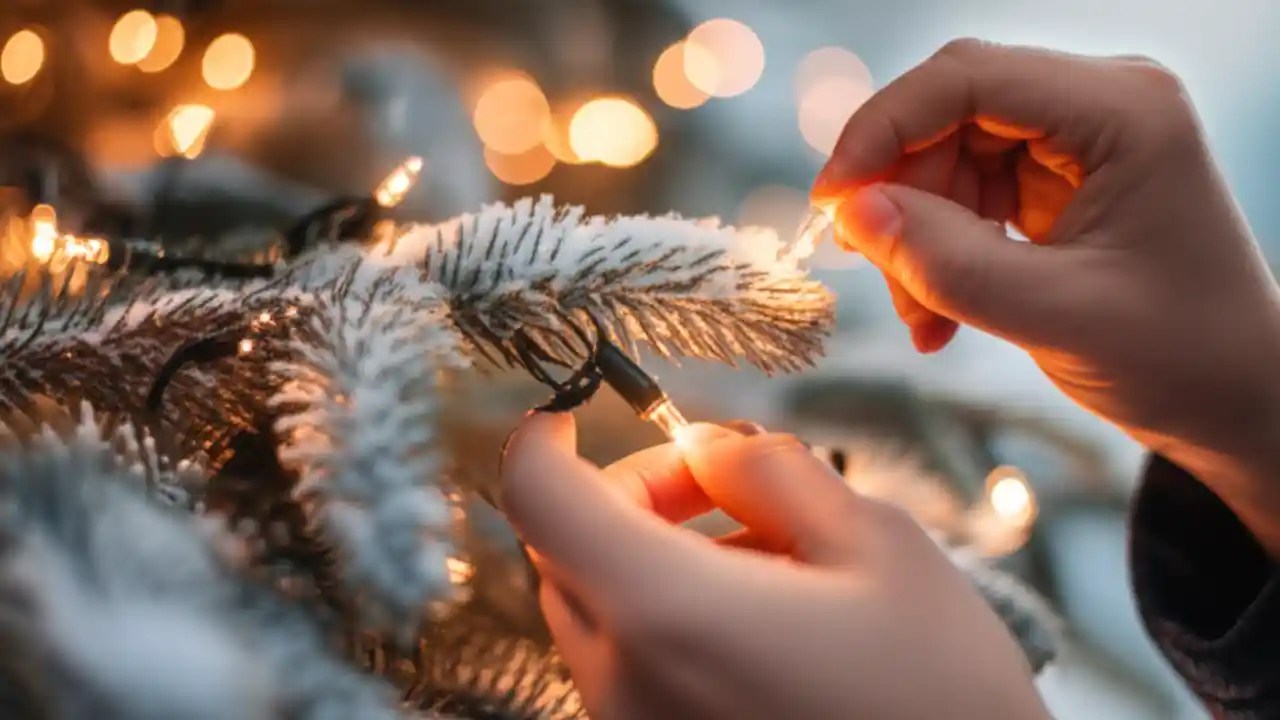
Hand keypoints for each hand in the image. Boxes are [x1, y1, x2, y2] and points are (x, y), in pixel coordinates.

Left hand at [499, 413, 1047, 719]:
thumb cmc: (940, 692)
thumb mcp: (876, 544)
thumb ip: (769, 472)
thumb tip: (703, 445)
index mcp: (663, 611)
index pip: (539, 499)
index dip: (544, 438)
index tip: (574, 414)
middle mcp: (623, 682)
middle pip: (566, 552)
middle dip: (631, 495)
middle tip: (720, 484)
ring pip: (600, 609)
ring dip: (655, 556)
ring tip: (769, 557)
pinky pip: (629, 666)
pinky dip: (669, 616)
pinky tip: (766, 619)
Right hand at [813, 39, 1279, 553]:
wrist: (1235, 398)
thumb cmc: (1179, 357)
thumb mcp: (1054, 316)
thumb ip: (947, 263)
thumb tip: (852, 212)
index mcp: (1123, 113)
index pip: (969, 78)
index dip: (884, 127)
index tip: (831, 198)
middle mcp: (1100, 106)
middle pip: (949, 115)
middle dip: (901, 195)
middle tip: (881, 274)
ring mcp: (1076, 140)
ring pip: (945, 157)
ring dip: (916, 236)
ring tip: (925, 316)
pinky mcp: (1056, 179)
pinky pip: (963, 192)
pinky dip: (939, 249)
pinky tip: (941, 311)